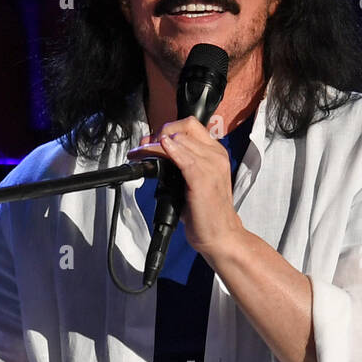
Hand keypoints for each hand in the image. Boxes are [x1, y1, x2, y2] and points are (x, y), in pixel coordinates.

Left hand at [128, 115, 243, 259]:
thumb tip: (159, 154)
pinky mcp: (202, 178)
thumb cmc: (208, 213)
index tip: (152, 140)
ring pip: (178, 140)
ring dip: (154, 145)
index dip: (168, 129)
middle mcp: (216, 155)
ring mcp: (211, 165)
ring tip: (140, 153)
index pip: (189, 126)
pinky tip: (159, 150)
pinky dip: (168, 151)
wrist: (221, 236)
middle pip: (182, 129)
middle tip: (143, 148)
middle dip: (158, 135)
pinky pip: (182, 157)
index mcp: (216, 154)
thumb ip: (182, 164)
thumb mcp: (194, 181)